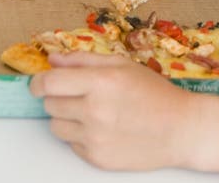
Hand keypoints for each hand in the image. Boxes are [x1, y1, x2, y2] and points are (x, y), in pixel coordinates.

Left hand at [30, 51, 193, 170]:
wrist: (180, 128)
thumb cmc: (154, 92)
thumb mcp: (122, 65)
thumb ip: (83, 60)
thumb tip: (53, 59)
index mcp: (101, 82)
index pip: (49, 83)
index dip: (38, 82)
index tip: (39, 82)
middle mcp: (94, 111)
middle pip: (50, 104)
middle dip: (58, 96)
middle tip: (80, 94)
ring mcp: (94, 138)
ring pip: (56, 126)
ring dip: (66, 117)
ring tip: (92, 111)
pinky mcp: (96, 159)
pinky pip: (72, 144)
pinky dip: (80, 135)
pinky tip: (103, 128)